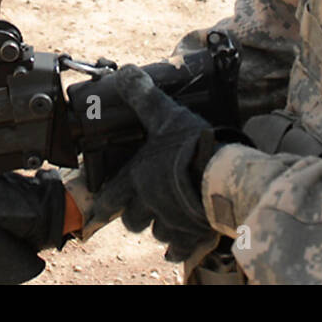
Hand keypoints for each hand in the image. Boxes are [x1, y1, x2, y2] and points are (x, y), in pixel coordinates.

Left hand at [90, 65, 218, 261]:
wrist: (222, 177)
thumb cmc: (190, 146)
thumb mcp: (165, 115)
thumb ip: (144, 97)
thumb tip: (124, 73)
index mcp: (138, 178)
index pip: (111, 196)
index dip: (105, 201)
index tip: (100, 206)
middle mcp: (149, 204)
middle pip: (132, 219)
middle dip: (134, 215)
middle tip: (140, 208)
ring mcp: (170, 222)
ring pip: (156, 232)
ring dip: (158, 226)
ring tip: (166, 217)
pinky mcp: (191, 235)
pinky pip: (179, 248)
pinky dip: (179, 246)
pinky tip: (181, 244)